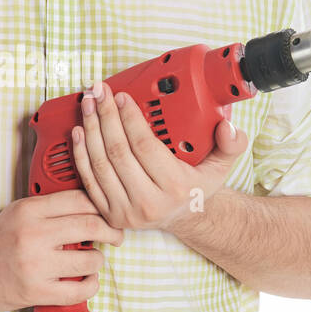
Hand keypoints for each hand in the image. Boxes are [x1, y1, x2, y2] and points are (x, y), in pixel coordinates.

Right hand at [0, 189, 124, 310]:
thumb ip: (49, 210)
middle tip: (116, 236)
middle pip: (91, 225)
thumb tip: (89, 210)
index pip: (80, 199)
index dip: (102, 205)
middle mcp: (34, 234)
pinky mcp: (35, 291)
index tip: (109, 213)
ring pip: (90, 259)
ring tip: (92, 262)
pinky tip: (85, 282)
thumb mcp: (17, 213)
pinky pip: (78, 290)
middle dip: (112, 231)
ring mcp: (35, 264)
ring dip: (98, 261)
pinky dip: (90, 286)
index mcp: (29, 210)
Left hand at [70, 79, 248, 231]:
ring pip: (100, 165)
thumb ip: (232, 144)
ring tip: (87, 106)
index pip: (145, 146)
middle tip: (98, 93)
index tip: (121, 97)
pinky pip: (89, 181)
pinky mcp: (109, 214)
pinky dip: (80, 154)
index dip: (129, 118)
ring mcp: (126, 211)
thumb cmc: (197, 187)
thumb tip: (228, 128)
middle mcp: (148, 203)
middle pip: (118, 153)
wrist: (183, 218)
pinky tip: (78, 132)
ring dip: (89, 131)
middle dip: (104, 117)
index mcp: (175, 187)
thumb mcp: (221, 167)